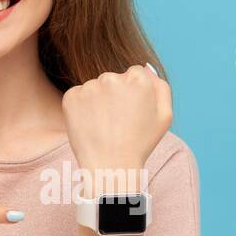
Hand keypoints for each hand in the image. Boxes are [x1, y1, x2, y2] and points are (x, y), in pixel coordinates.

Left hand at [61, 64, 171, 192]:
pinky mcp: (71, 97)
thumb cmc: (140, 144)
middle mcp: (113, 77)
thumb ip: (160, 87)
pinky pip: (78, 96)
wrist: (110, 167)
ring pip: (95, 88)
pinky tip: (90, 125)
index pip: (135, 73)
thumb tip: (147, 68)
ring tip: (104, 127)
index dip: (134, 94)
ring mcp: (90, 87)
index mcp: (138, 79)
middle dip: (115, 95)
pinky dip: (81, 108)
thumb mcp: (164, 116)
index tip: (131, 112)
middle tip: (117, 123)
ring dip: (97, 102)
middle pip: (114, 79)